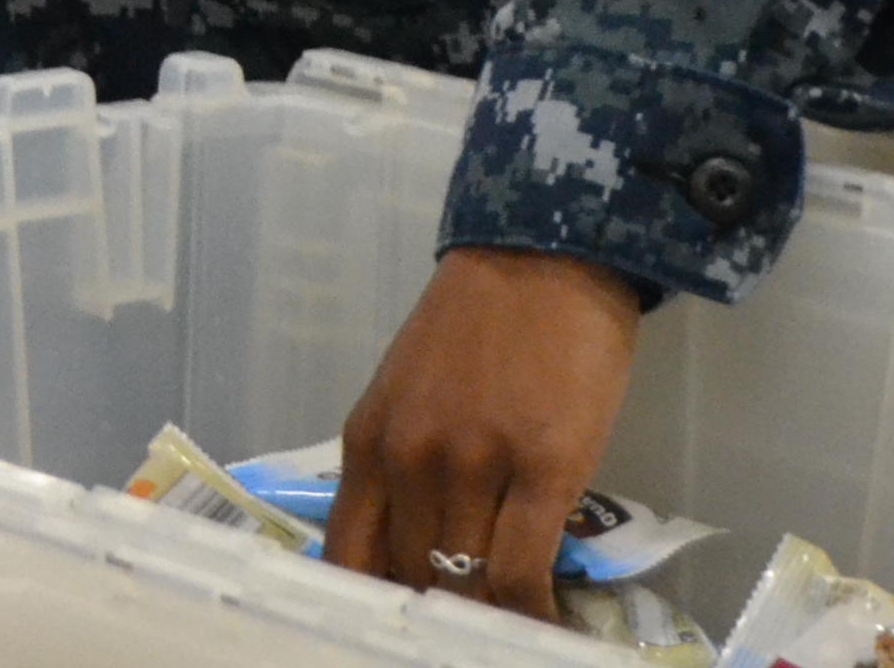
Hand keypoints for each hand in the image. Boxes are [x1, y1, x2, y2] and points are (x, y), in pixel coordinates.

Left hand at [322, 248, 643, 617]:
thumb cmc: (477, 328)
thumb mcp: (408, 397)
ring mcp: (472, 466)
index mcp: (367, 443)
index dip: (370, 609)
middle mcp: (408, 460)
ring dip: (487, 620)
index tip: (396, 633)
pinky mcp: (542, 469)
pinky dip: (532, 614)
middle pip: (410, 575)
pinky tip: (546, 629)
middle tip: (465, 632)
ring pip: (464, 583)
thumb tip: (412, 549)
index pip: (348, 556)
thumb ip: (400, 468)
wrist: (542, 263)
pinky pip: (521, 572)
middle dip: (439, 615)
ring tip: (506, 636)